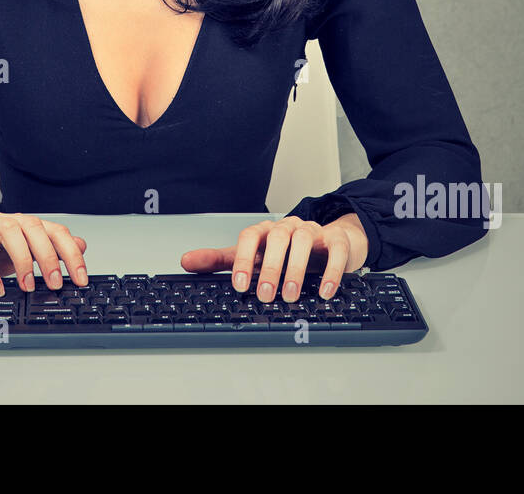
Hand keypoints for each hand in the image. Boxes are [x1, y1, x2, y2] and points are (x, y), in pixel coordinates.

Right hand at [0, 213, 86, 295]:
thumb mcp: (16, 259)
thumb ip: (47, 251)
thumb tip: (81, 245)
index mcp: (20, 225)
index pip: (54, 230)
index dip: (70, 252)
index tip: (80, 278)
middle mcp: (2, 221)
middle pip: (34, 227)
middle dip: (49, 256)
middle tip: (55, 284)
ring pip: (8, 231)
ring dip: (22, 260)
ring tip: (27, 286)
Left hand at [180, 213, 368, 301]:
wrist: (329, 243)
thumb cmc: (285, 253)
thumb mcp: (252, 257)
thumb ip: (220, 260)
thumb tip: (185, 261)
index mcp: (266, 231)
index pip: (250, 237)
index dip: (243, 259)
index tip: (240, 285)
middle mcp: (288, 227)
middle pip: (278, 238)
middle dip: (271, 267)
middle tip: (266, 294)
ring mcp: (313, 231)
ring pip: (304, 240)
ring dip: (296, 268)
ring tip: (291, 295)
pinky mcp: (337, 241)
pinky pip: (335, 250)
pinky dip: (330, 271)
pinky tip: (324, 291)